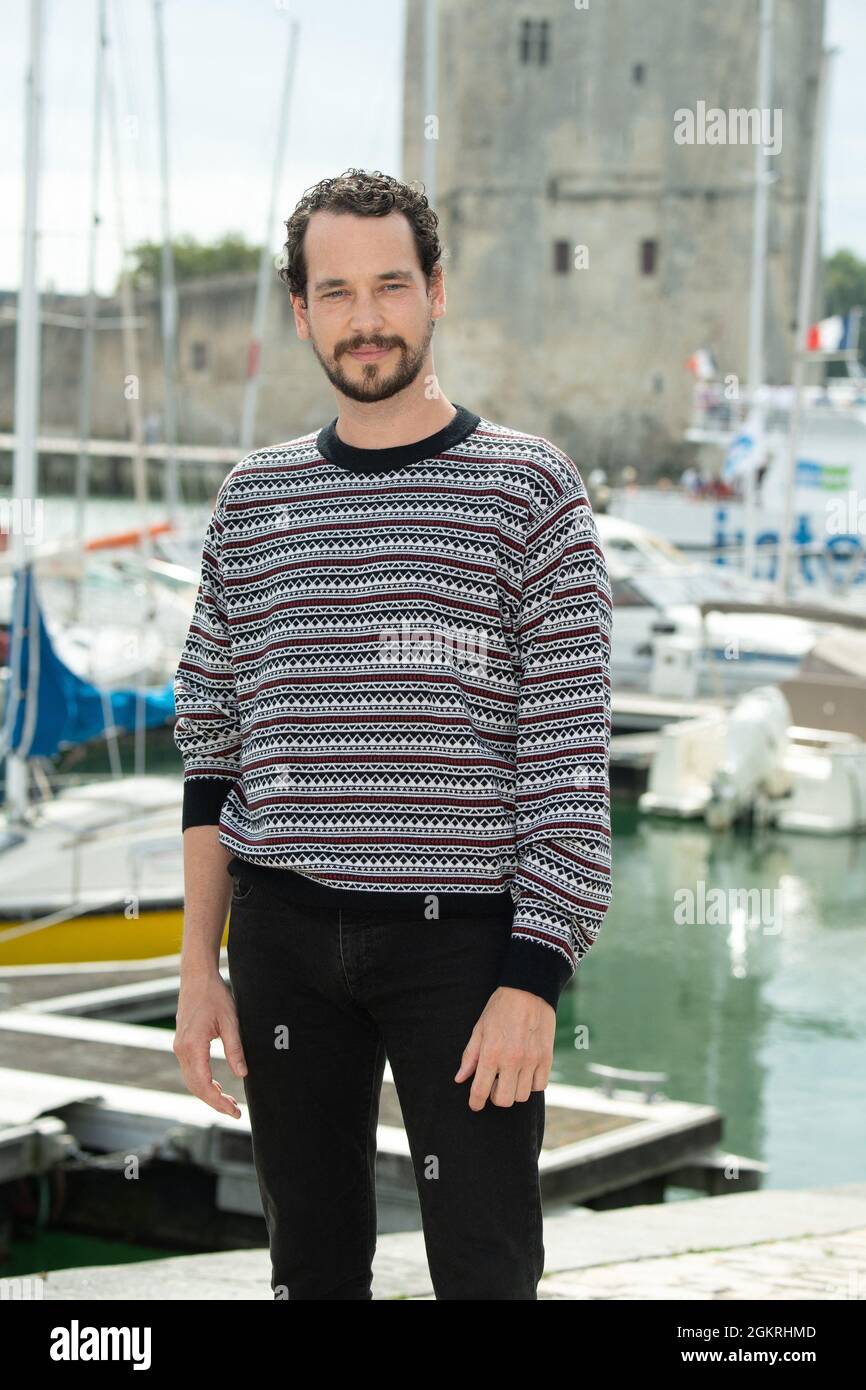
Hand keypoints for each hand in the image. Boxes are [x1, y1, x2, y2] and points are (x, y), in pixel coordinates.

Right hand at [173, 973, 247, 1118]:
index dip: (219, 1102)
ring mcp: (179, 1047)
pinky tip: (217, 1087)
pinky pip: (190, 1071)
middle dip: (215, 1102)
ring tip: (229, 1103)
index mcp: (193, 1046)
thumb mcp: (231, 1021)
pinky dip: (202, 1083)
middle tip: (235, 1111)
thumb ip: (235, 1049)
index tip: (235, 1111)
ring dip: (208, 1094)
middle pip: (195, 1087)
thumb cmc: (215, 996)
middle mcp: (182, 1050)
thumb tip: (242, 1074)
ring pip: (191, 1080)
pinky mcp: (182, 1044)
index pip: (204, 1084)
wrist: (196, 978)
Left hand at [454, 986, 554, 1110]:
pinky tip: (526, 1071)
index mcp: (491, 1053)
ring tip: (511, 1075)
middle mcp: (512, 1060)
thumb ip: (470, 1056)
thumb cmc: (500, 1008)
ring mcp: (531, 1060)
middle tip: (495, 1084)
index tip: (475, 1104)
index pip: (481, 1091)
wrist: (529, 990)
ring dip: (514, 1090)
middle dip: (496, 1097)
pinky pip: (539, 1086)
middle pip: (504, 1100)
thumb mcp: (479, 1029)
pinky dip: (531, 1084)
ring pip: (522, 1096)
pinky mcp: (546, 1058)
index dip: (476, 1103)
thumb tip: (460, 1078)